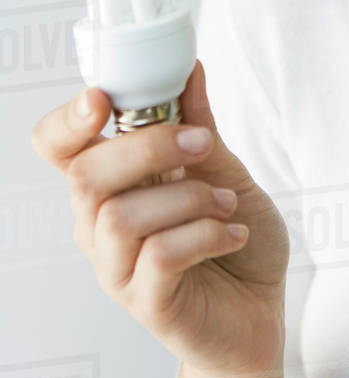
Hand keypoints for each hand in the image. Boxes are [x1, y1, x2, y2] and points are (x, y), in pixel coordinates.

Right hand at [30, 59, 290, 377]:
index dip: (66, 121)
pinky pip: (160, 256)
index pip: (57, 148)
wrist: (262, 309)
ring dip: (188, 199)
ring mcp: (119, 269)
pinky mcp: (147, 304)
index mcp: (112, 184)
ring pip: (121, 217)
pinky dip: (205, 234)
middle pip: (85, 176)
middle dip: (149, 147)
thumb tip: (190, 68)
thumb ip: (199, 124)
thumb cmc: (234, 236)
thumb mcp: (222, 169)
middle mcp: (101, 226)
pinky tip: (232, 234)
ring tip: (227, 206)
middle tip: (202, 145)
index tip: (101, 99)